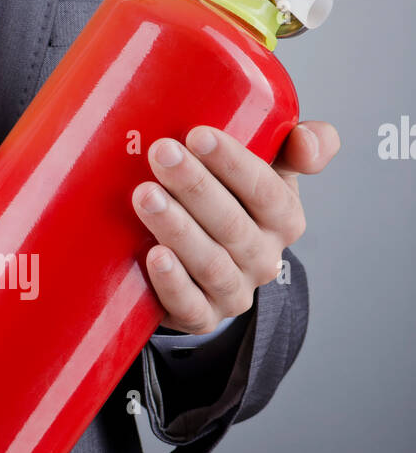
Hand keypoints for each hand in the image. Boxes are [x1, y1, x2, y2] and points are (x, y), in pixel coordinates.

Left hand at [132, 121, 339, 332]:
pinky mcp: (201, 317)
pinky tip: (155, 257)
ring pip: (210, 262)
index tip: (196, 134)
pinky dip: (173, 282)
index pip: (265, 190)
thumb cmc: (234, 204)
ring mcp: (233, 291)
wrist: (206, 266)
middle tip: (161, 153)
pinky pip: (190, 305)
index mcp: (285, 219)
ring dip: (178, 228)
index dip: (232, 163)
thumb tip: (307, 141)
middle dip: (195, 186)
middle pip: (232, 224)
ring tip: (145, 195)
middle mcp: (264, 259)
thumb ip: (300, 145)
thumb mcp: (271, 170)